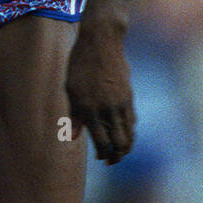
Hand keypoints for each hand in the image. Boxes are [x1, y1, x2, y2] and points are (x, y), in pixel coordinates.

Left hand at [66, 21, 134, 163]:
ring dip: (126, 145)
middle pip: (120, 142)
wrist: (101, 42)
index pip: (102, 142)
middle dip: (117, 156)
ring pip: (129, 133)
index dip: (103, 154)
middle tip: (111, 160)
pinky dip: (129, 130)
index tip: (100, 158)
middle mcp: (108, 109)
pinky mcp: (129, 95)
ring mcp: (121, 102)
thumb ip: (73, 115)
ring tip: (119, 151)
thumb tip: (73, 137)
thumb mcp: (70, 89)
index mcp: (90, 109)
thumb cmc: (80, 65)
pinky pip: (132, 119)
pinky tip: (124, 132)